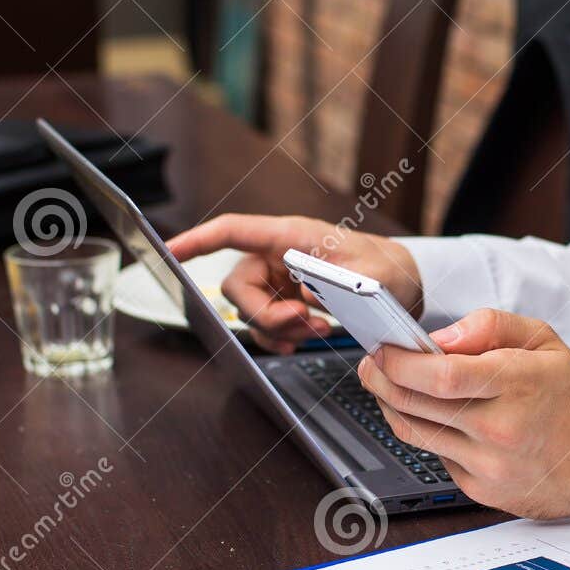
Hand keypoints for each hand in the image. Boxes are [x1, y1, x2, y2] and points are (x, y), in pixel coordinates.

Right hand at [165, 214, 422, 352]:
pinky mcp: (284, 303)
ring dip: (277, 329)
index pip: (233, 232)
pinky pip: (262, 326)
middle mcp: (276, 257)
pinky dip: (279, 338)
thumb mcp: (377, 275)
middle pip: (237, 287)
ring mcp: (278, 282)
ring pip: (248, 312)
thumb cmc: (387, 268)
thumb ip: (343, 285)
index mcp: (291, 235)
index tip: (167, 251)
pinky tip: (305, 336)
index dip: (197, 240)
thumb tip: (306, 297)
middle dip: (266, 314)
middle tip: (306, 322)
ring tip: (317, 327)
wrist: (402, 284)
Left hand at [357, 308, 569, 518]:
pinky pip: (435, 456)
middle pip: (415, 404)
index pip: (440, 374)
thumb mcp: (544, 340)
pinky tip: (433, 416)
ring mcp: (487, 464)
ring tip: (390, 385)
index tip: (383, 348)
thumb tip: (439, 337)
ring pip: (414, 433)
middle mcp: (499, 429)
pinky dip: (426, 432)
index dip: (400, 361)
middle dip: (381, 380)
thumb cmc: (569, 396)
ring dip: (392, 405)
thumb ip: (490, 325)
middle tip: (372, 364)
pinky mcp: (480, 489)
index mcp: (516, 385)